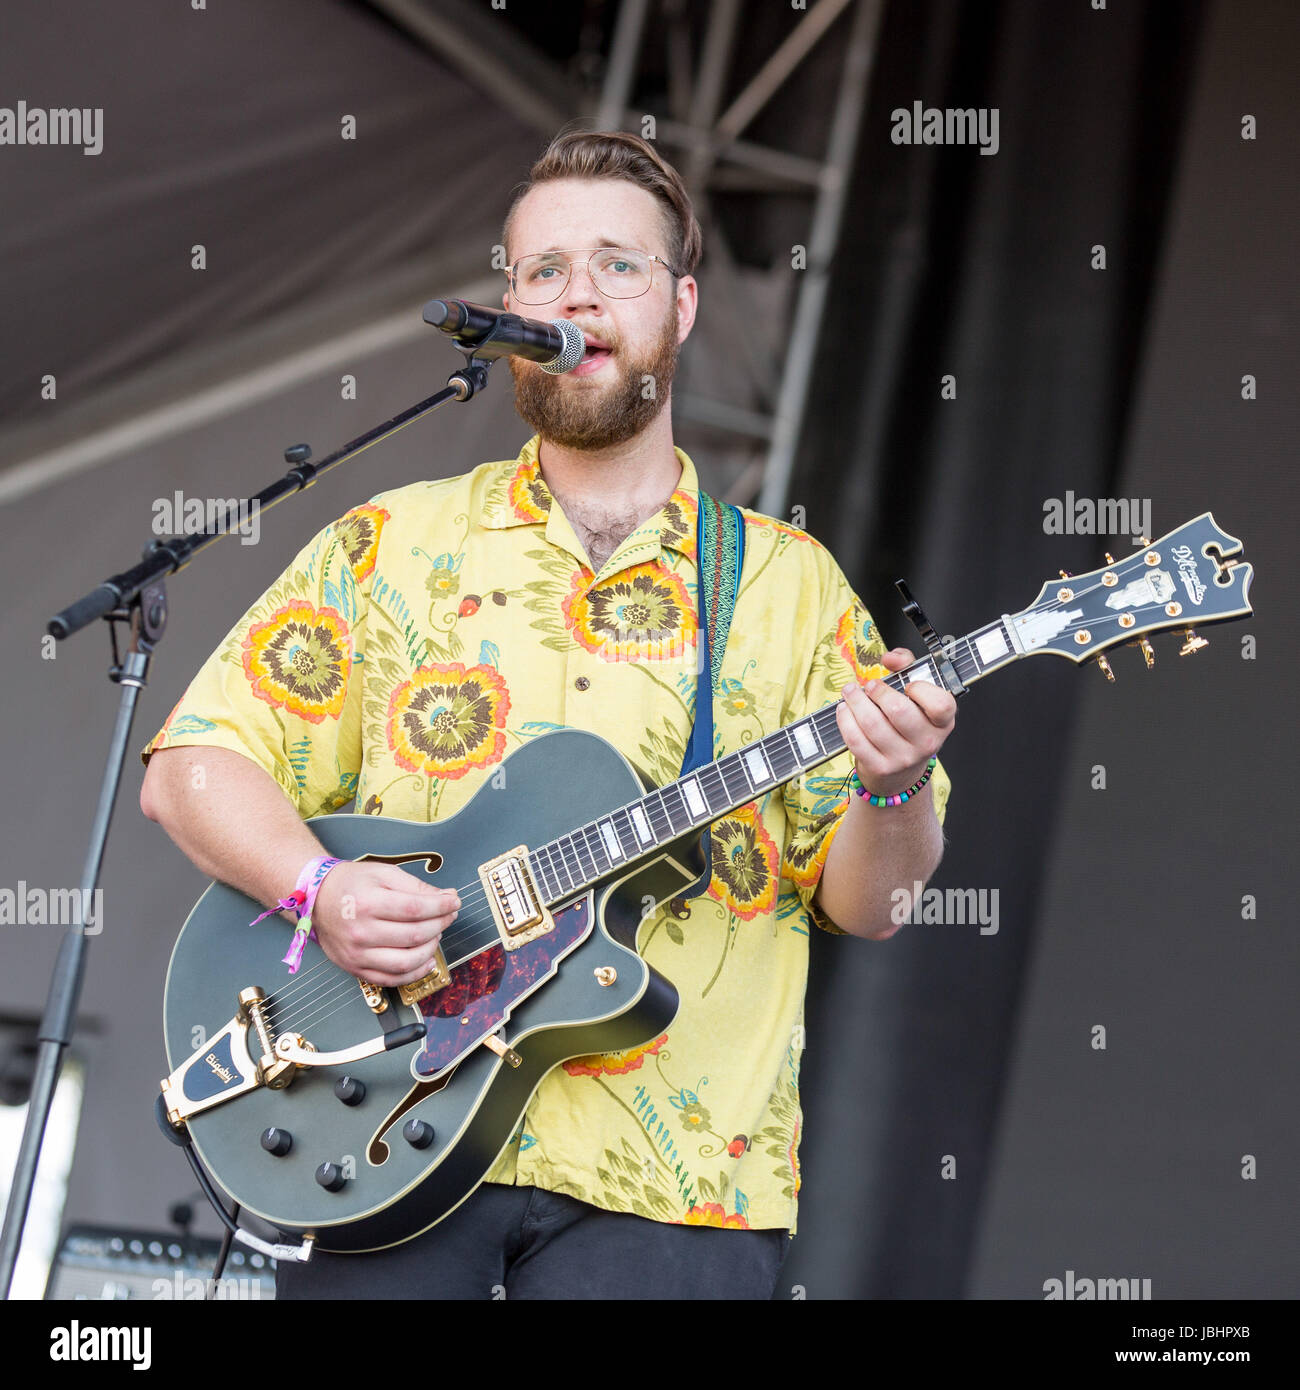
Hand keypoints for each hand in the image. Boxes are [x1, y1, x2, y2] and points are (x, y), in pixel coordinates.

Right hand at [311, 860, 459, 986]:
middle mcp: (360, 931)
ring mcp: (357, 954)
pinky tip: (426, 961)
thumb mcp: (384, 874)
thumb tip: (447, 897)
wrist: (317, 900)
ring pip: (406, 962)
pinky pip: (391, 979)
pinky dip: (414, 973)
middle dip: (440, 925)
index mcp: (367, 903)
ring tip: (436, 935)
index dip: (442, 907)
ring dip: (431, 950)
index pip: (415, 909)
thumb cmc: (350, 885)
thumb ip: (416, 886)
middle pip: (414, 935)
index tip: (454, 902)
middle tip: (448, 916)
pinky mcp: (356, 969)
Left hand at [836, 647, 956, 797]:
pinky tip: (844, 710)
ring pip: (872, 724)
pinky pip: (856, 740)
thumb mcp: (916, 694)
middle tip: (869, 685)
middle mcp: (927, 742)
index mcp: (942, 722)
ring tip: (850, 692)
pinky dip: (845, 720)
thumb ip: (907, 666)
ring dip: (855, 702)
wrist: (901, 770)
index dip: (922, 690)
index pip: (940, 705)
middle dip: (878, 692)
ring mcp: (903, 758)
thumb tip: (891, 658)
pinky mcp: (880, 767)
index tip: (908, 685)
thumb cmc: (908, 722)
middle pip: (898, 711)